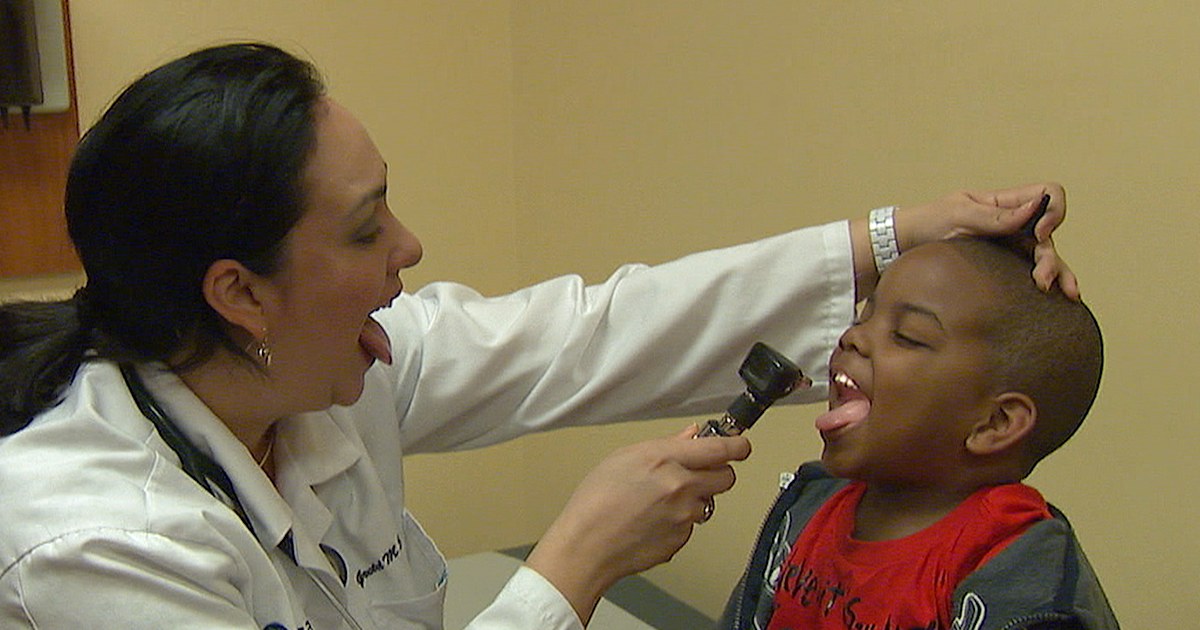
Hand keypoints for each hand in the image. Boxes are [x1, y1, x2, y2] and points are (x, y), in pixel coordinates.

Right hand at [525, 425, 750, 622]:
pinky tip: (653, 520)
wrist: (586, 545)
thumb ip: (666, 444)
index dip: (737, 445)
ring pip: (707, 503)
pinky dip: (679, 522)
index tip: (741, 445)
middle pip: (726, 477)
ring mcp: (684, 516)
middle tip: (697, 473)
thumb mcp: (624, 457)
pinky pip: (691, 526)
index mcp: (666, 459)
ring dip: (694, 499)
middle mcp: (681, 487)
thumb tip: (692, 435)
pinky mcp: (682, 540)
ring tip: (660, 501)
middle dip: (716, 473)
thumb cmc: (595, 501)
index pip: (720, 449)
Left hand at [897, 183, 1079, 298]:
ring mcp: (1009, 247)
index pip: (1048, 194)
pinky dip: (1051, 281)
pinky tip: (1061, 299)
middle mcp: (1013, 224)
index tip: (1038, 231)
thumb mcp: (958, 214)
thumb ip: (995, 215)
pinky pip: (1031, 273)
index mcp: (1005, 203)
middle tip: (1041, 280)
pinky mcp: (1003, 268)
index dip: (1052, 209)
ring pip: (1046, 257)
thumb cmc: (928, 223)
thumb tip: (1037, 206)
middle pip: (1049, 235)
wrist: (904, 247)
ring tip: (1063, 294)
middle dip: (1051, 257)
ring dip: (1058, 273)